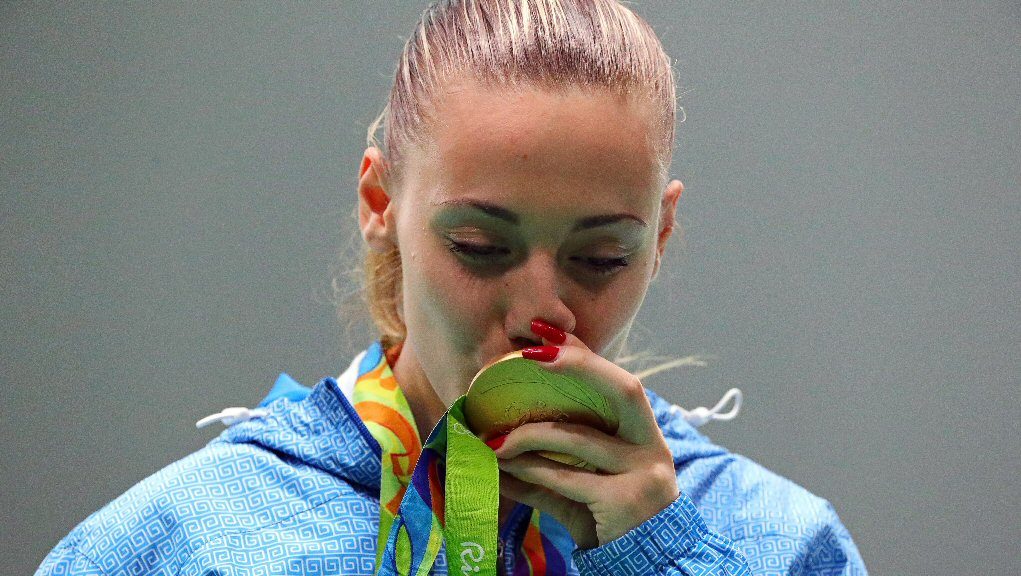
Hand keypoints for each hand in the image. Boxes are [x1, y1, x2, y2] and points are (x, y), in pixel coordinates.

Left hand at [489, 322, 679, 548]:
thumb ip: (549, 459)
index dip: (583, 355)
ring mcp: (644, 475)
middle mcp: (653, 448)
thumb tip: (496, 437)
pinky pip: (568, 478)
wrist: (642, 567)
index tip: (543, 332)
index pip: (618, 382)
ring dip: (529, 435)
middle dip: (579, 365)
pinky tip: (502, 469)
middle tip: (531, 356)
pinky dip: (530, 471)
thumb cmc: (606, 520)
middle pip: (624, 389)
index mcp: (645, 435)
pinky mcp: (624, 502)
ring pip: (580, 438)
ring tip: (492, 439)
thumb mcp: (581, 483)